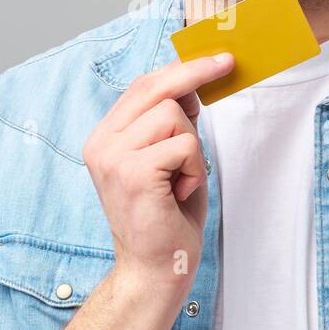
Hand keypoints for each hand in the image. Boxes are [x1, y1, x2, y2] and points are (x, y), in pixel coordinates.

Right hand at [82, 52, 234, 290]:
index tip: (213, 59)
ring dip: (193, 149)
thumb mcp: (170, 161)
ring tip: (182, 181)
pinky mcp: (134, 173)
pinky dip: (195, 169)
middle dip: (195, 74)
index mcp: (104, 138)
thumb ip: (171, 125)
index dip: (179, 69)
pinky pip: (184, 145)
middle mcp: (101, 144)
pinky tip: (180, 194)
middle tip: (228, 63)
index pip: (141, 87)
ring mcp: (113, 157)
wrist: (155, 270)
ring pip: (173, 116)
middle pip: (154, 87)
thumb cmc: (166, 219)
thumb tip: (190, 85)